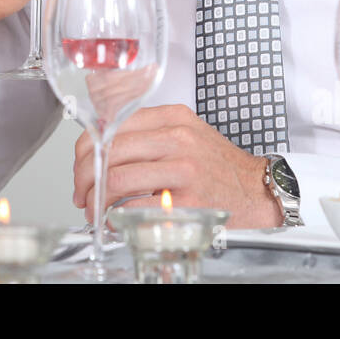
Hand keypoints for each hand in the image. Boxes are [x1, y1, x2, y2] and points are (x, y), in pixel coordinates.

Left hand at [71, 104, 281, 228]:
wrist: (258, 190)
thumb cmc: (217, 165)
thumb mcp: (187, 132)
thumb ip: (148, 132)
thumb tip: (100, 145)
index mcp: (173, 118)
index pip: (112, 125)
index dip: (86, 148)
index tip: (81, 164)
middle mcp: (177, 139)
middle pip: (109, 152)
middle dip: (84, 177)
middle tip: (81, 192)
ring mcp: (183, 170)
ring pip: (117, 179)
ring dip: (96, 200)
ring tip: (95, 209)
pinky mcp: (187, 201)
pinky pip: (135, 207)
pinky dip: (115, 217)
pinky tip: (114, 220)